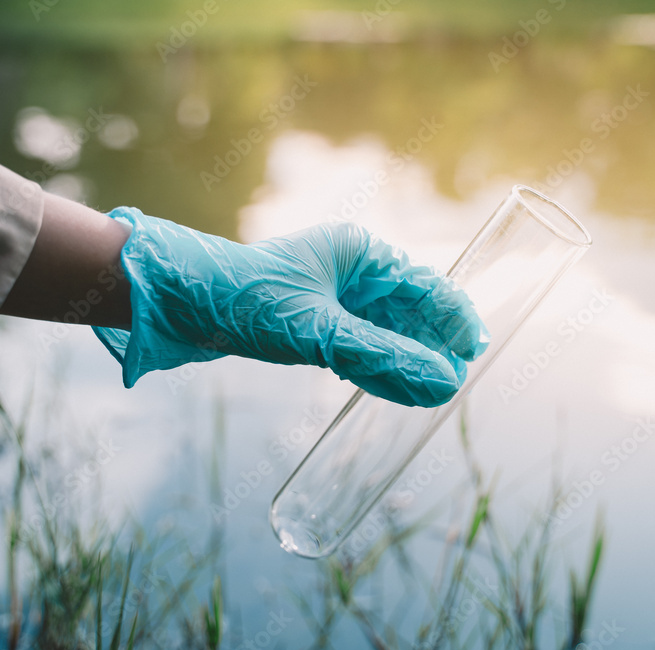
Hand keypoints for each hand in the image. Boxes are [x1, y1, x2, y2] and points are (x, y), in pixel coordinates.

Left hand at [93, 208, 488, 406]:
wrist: (180, 302)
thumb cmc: (246, 299)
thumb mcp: (317, 332)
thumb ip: (380, 357)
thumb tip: (442, 382)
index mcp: (360, 253)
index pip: (426, 285)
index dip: (454, 319)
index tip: (473, 351)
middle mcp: (353, 270)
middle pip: (412, 309)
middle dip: (433, 344)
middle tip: (455, 380)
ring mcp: (336, 296)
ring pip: (389, 329)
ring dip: (408, 358)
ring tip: (433, 390)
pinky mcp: (318, 320)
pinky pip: (363, 343)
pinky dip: (379, 364)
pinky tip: (395, 387)